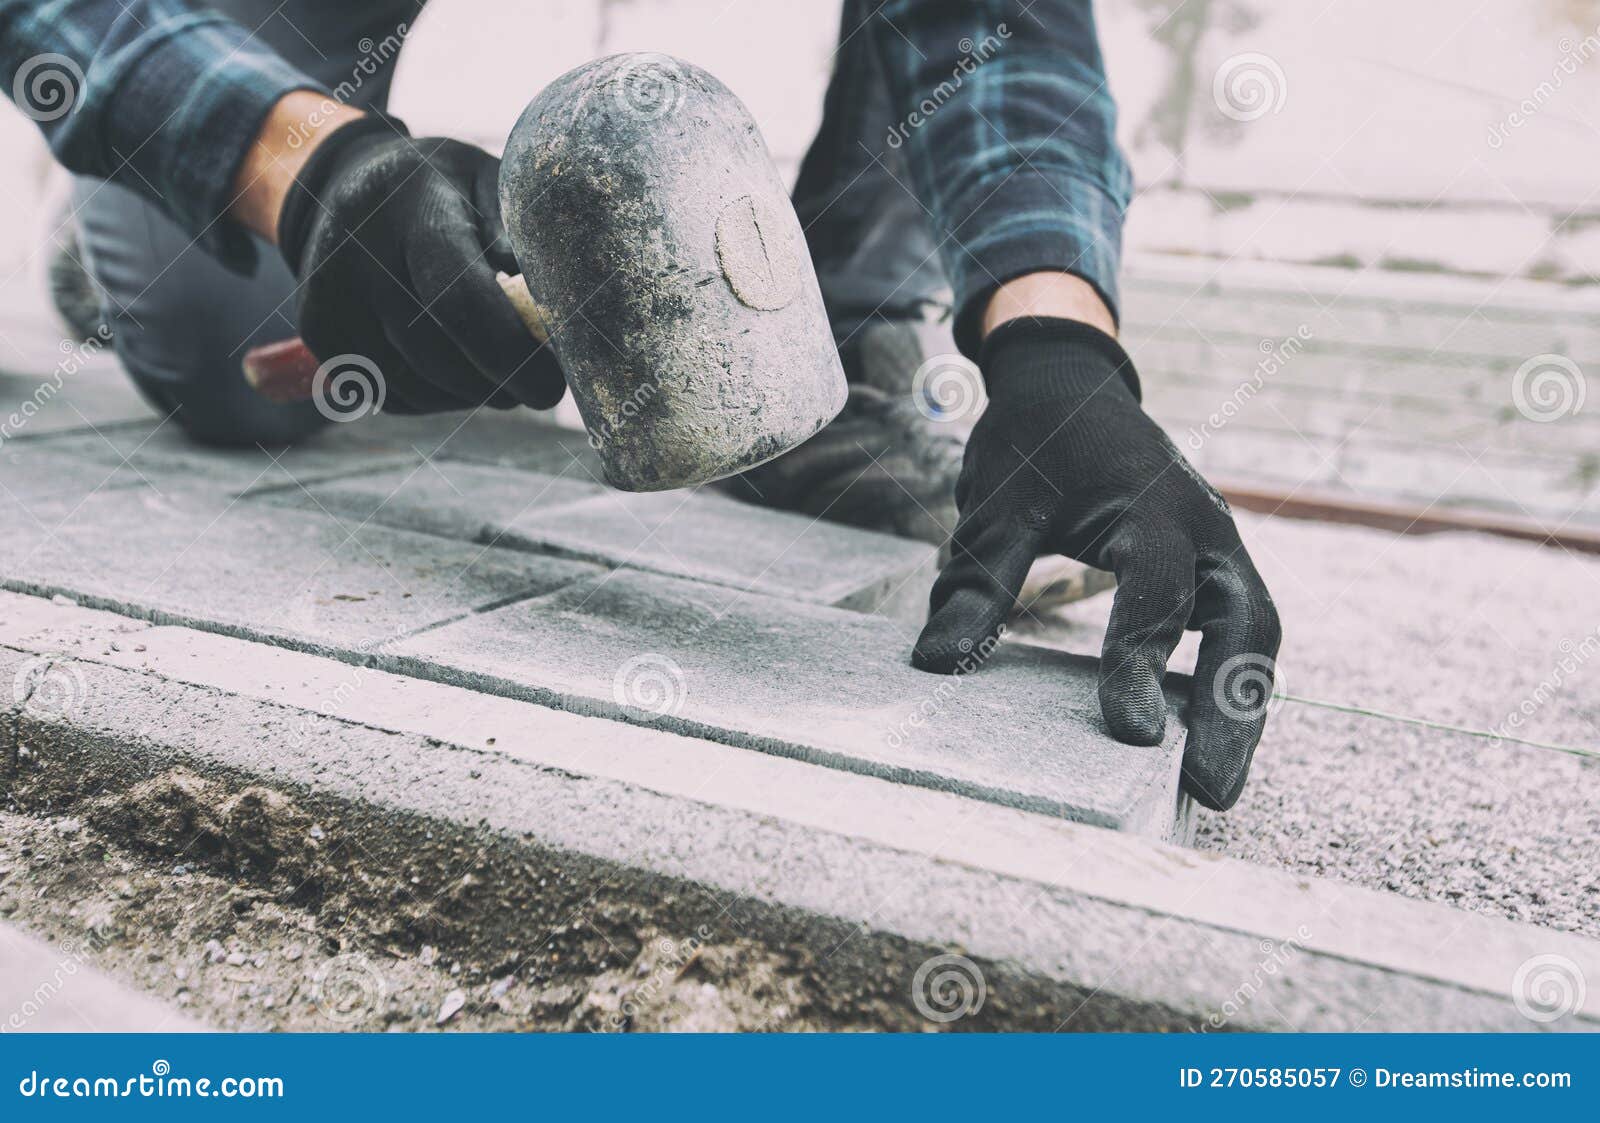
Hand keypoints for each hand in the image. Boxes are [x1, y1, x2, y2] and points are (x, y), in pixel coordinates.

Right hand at [270, 112, 561, 412]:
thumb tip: (555, 303)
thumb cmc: (445, 190)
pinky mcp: (320, 336)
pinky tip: (453, 364)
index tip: (552, 387)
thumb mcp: (488, 183)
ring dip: (471, 395)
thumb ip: (521, 235)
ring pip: (417, 386)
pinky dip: (436, 397)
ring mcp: (329, 298)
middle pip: (438, 356)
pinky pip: (393, 396)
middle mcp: (359, 254)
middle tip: (537, 387)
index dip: (509, 353)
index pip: (457, 299)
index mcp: (413, 208)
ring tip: (497, 369)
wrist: (349, 183)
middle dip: (498, 385)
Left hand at [912, 317, 1281, 809]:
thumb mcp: (995, 506)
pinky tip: (1204, 739)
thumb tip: (935, 661)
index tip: (1130, 734)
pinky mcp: (1213, 565)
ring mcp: (1219, 546)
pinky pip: (1238, 628)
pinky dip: (1230, 682)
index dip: (1145, 663)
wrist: (1070, 386)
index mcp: (1152, 505)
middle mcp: (1204, 527)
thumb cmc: (1033, 442)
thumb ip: (975, 580)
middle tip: (1209, 792)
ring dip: (1241, 707)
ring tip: (1215, 785)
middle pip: (1246, 625)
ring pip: (1254, 633)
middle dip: (1232, 712)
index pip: (1159, 594)